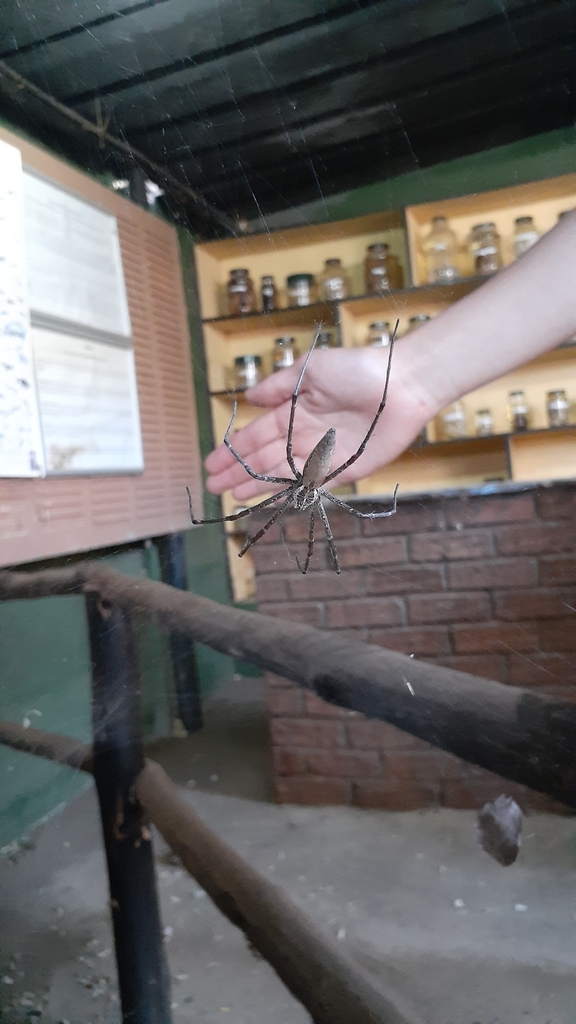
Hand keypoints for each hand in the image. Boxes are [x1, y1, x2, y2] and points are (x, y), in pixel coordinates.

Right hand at [204, 343, 433, 499]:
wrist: (401, 385)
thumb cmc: (357, 369)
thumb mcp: (311, 368)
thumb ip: (278, 386)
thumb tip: (249, 399)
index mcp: (294, 410)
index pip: (256, 435)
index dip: (233, 449)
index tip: (212, 463)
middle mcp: (304, 435)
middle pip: (263, 458)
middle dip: (237, 472)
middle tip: (213, 486)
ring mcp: (322, 454)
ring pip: (280, 474)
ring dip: (255, 485)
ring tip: (232, 496)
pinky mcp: (342, 470)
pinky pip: (309, 485)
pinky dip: (287, 494)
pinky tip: (268, 501)